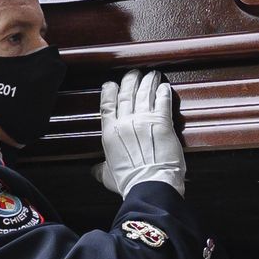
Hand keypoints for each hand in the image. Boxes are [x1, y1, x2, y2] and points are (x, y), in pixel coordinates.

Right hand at [97, 70, 186, 194]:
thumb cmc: (129, 182)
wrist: (149, 184)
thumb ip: (101, 169)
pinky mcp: (162, 122)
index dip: (109, 92)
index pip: (107, 106)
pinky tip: (164, 87)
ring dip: (148, 82)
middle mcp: (125, 123)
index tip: (111, 84)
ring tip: (151, 75)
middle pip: (126, 95)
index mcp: (110, 134)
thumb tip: (94, 170)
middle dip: (130, 81)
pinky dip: (163, 92)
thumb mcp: (108, 175)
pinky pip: (162, 101)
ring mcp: (143, 120)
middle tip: (133, 74)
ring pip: (144, 94)